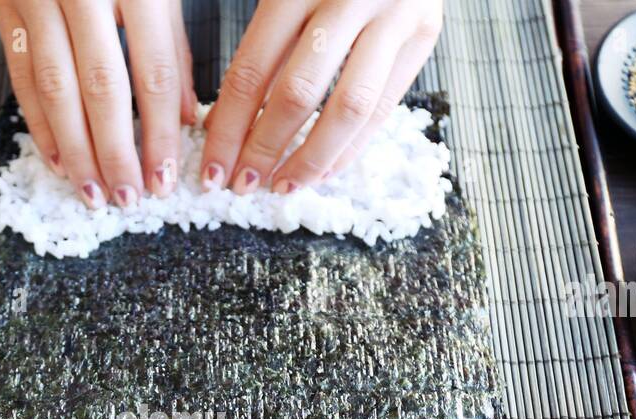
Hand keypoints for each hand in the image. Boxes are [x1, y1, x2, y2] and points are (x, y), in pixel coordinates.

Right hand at [0, 0, 196, 207]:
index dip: (160, 131)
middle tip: (129, 197)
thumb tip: (188, 117)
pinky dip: (40, 123)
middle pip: (102, 88)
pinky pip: (21, 76)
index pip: (153, 71)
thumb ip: (173, 46)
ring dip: (76, 149)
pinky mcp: (5, 7)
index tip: (166, 176)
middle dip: (117, 152)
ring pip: (57, 89)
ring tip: (93, 192)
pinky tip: (58, 160)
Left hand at [201, 0, 442, 193]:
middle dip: (264, 149)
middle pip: (297, 93)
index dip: (228, 129)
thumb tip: (224, 125)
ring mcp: (392, 17)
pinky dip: (352, 147)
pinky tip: (324, 170)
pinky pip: (384, 107)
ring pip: (348, 109)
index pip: (251, 70)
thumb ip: (263, 43)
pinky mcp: (423, 35)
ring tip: (284, 185)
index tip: (213, 168)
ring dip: (311, 159)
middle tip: (242, 185)